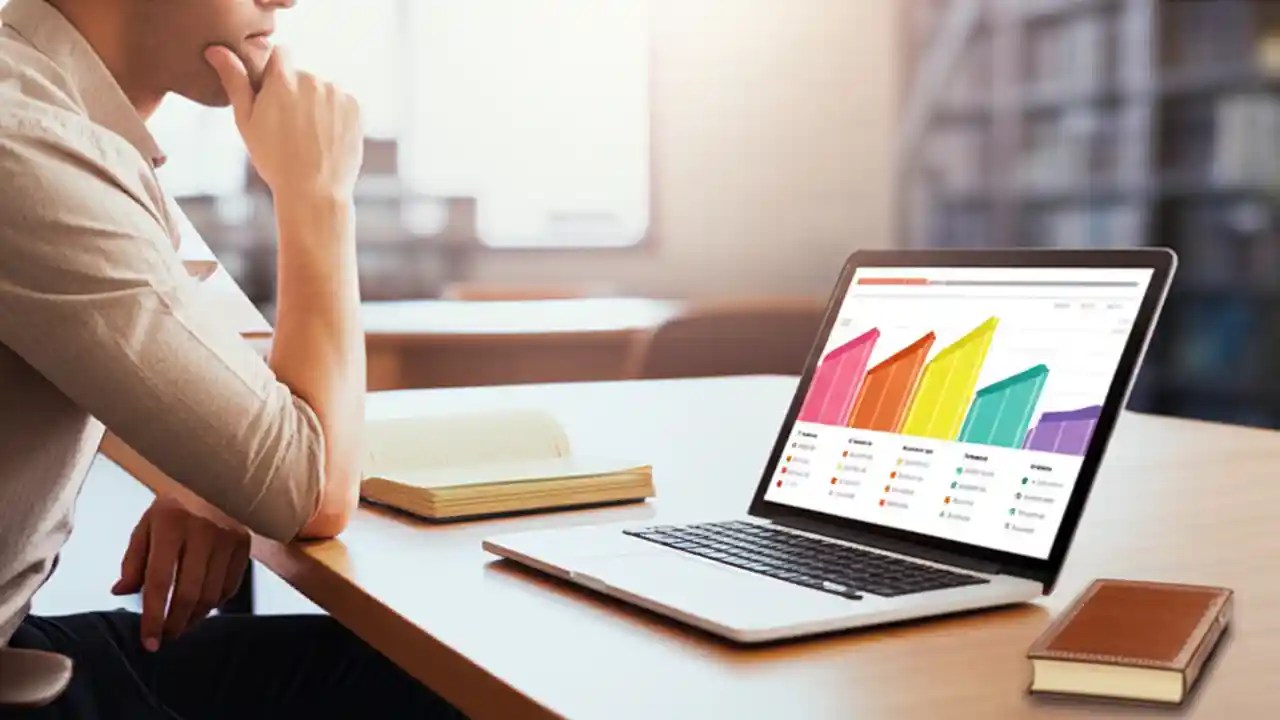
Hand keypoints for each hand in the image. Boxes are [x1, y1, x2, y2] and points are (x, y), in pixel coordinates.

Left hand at [112, 495, 250, 651]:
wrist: (217, 478)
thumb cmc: (176, 506)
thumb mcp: (147, 524)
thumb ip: (133, 559)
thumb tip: (121, 592)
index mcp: (171, 524)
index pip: (160, 581)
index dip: (153, 617)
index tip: (149, 642)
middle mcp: (203, 531)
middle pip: (190, 594)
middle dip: (175, 624)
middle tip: (165, 637)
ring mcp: (227, 537)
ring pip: (212, 595)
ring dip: (195, 618)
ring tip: (181, 624)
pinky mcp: (244, 544)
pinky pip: (230, 587)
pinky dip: (215, 603)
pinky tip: (202, 605)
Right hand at [204, 44, 362, 198]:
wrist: (315, 192)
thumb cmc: (274, 160)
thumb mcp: (246, 121)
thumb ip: (234, 81)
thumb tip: (216, 50)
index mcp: (283, 79)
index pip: (279, 53)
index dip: (273, 72)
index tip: (270, 95)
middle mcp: (313, 80)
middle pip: (300, 75)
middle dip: (293, 91)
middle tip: (288, 126)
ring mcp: (337, 93)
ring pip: (321, 89)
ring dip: (314, 103)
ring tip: (307, 136)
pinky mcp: (355, 107)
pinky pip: (340, 102)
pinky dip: (334, 115)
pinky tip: (325, 138)